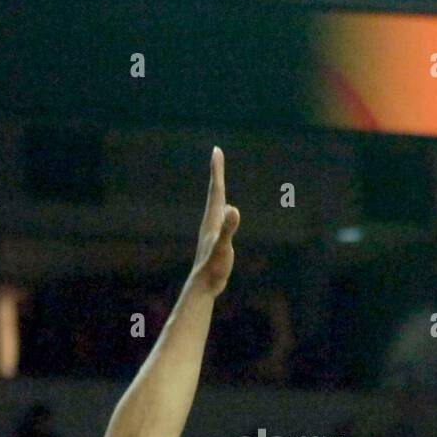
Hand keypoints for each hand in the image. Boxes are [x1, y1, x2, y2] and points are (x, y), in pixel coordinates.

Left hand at [192, 147, 239, 295]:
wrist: (203, 286)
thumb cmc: (214, 268)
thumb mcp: (224, 247)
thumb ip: (228, 229)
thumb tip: (234, 210)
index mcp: (213, 219)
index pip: (216, 189)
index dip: (217, 170)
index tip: (216, 150)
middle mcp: (211, 221)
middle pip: (215, 192)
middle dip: (217, 173)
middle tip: (217, 155)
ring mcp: (212, 231)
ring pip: (216, 204)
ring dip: (219, 189)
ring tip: (219, 178)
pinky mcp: (215, 240)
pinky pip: (221, 217)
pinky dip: (224, 207)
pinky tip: (227, 211)